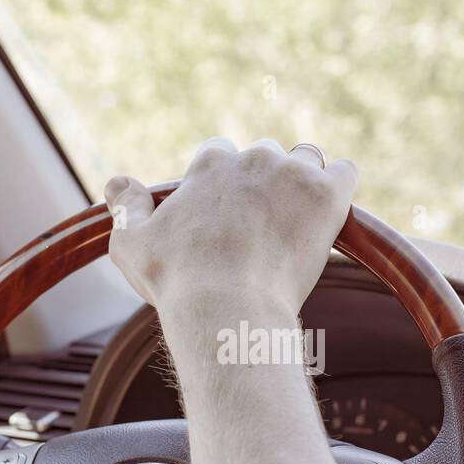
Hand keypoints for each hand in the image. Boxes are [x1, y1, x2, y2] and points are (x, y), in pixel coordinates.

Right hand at [105, 138, 357, 323]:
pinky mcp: (326, 194)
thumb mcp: (131, 245)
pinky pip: (346, 172)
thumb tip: (117, 182)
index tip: (229, 215)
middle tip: (265, 225)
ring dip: (303, 181)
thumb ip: (125, 207)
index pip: (222, 154)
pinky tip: (331, 214)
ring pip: (307, 159)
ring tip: (298, 220)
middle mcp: (252, 158)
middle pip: (266, 155)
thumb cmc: (176, 283)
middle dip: (265, 182)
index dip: (225, 185)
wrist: (227, 309)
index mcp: (210, 165)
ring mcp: (293, 173)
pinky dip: (340, 189)